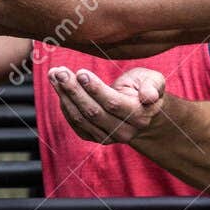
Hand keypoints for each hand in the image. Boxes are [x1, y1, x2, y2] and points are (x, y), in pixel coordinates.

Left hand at [51, 65, 166, 144]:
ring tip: (54, 75)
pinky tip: (59, 87)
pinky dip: (65, 104)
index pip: (113, 104)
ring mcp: (108, 137)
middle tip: (60, 72)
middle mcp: (124, 131)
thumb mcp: (154, 80)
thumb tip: (149, 97)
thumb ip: (153, 86)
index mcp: (139, 116)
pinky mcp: (94, 136)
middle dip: (74, 90)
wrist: (141, 112)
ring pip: (82, 118)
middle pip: (93, 112)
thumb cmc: (145, 89)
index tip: (81, 72)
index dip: (95, 89)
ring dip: (65, 96)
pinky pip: (76, 123)